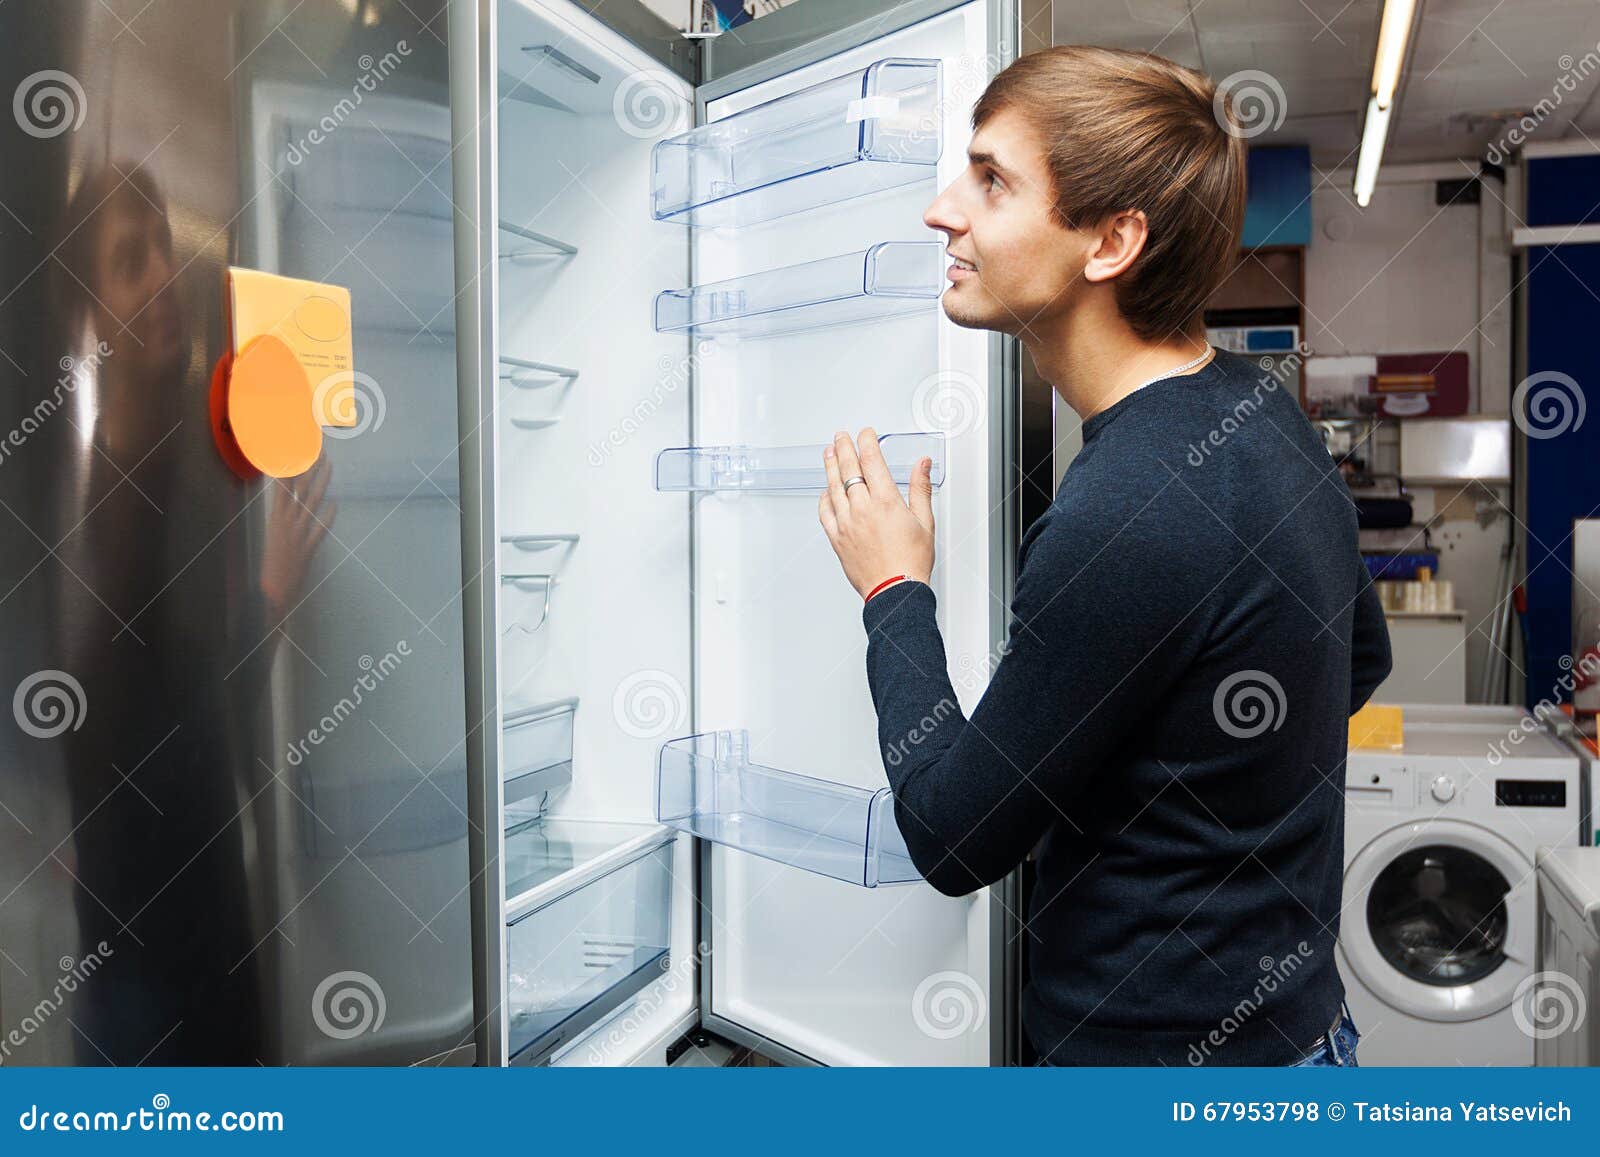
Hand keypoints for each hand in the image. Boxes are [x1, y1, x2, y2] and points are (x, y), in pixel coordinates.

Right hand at [260, 456, 335, 621]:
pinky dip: (326, 517)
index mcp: (276, 516)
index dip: (289, 465)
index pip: (282, 484)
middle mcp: (286, 521)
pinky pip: (318, 530)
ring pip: (311, 503)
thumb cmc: (274, 560)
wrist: (271, 590)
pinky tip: (334, 505)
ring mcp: (297, 534)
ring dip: (321, 483)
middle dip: (308, 467)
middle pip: (298, 488)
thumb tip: (289, 494)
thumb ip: (283, 512)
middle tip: (317, 449)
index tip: (295, 447)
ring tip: (329, 466)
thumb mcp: (275, 530)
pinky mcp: (307, 548)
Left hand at [818, 427, 934, 598]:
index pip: (871, 460)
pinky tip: (825, 491)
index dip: (867, 442)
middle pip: (849, 469)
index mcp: (885, 501)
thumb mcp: (925, 521)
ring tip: (829, 454)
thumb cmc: (911, 562)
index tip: (865, 433)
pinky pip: (825, 512)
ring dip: (831, 467)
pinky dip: (824, 498)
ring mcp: (846, 523)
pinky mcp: (836, 538)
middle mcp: (862, 509)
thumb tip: (922, 464)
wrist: (895, 591)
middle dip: (844, 447)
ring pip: (833, 487)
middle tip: (841, 436)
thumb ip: (920, 488)